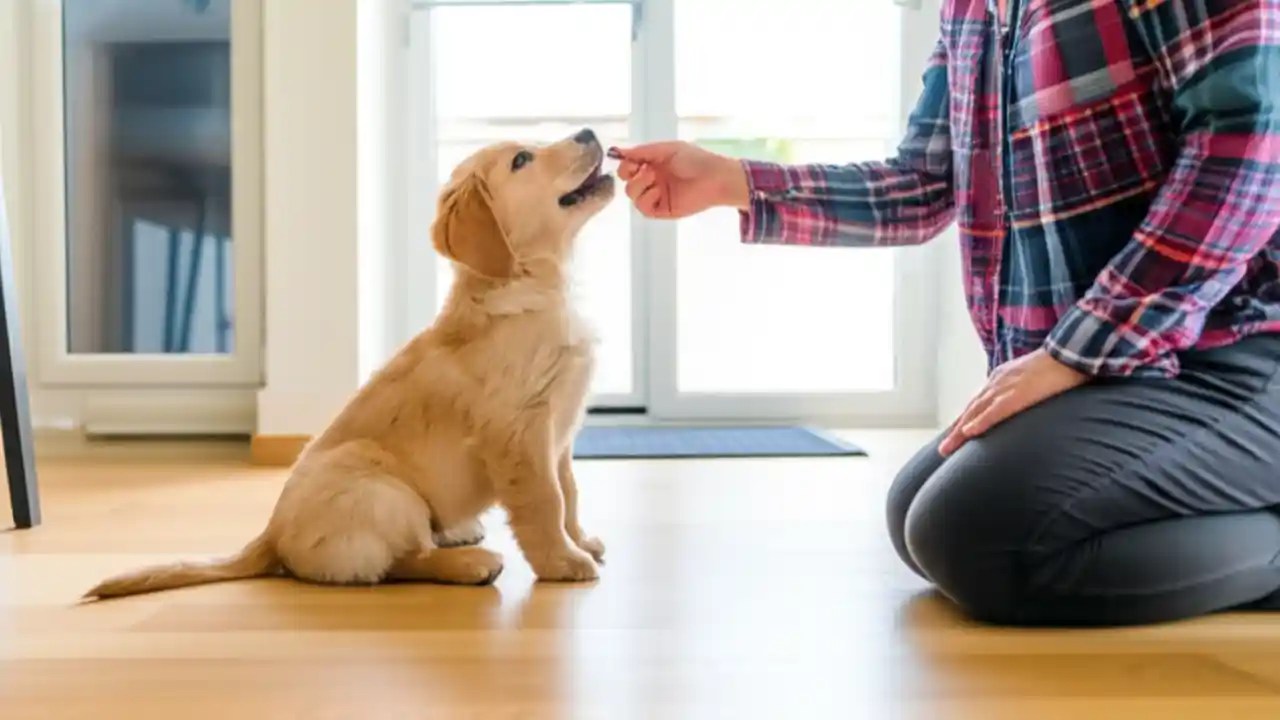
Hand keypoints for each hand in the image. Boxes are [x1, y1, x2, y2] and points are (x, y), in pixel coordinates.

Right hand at [609, 142, 749, 218]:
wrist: (714, 177)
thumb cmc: (696, 160)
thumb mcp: (666, 149)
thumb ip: (642, 151)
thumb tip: (618, 151)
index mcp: (653, 164)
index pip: (628, 167)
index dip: (625, 165)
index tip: (631, 161)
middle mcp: (652, 180)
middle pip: (626, 182)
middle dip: (629, 174)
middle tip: (643, 169)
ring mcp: (657, 196)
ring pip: (632, 195)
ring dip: (638, 185)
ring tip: (654, 177)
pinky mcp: (662, 210)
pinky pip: (643, 208)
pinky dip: (646, 198)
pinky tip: (658, 191)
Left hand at [939, 349, 1088, 456]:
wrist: (1073, 352)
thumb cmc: (1061, 367)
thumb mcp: (1035, 379)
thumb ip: (1025, 392)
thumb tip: (1025, 406)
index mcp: (1002, 378)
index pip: (978, 403)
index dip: (966, 420)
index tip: (955, 435)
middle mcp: (998, 382)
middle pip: (972, 409)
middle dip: (956, 430)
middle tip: (943, 449)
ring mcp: (1006, 387)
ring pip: (977, 412)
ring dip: (960, 431)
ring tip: (947, 449)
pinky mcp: (1019, 393)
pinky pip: (995, 410)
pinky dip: (981, 421)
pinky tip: (969, 433)